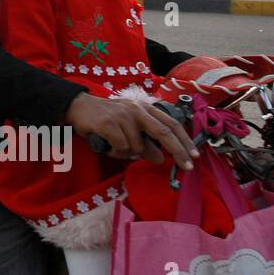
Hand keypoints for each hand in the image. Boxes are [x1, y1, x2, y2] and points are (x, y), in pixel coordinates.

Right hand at [64, 94, 198, 168]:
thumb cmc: (107, 119)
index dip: (184, 140)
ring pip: (137, 146)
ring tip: (116, 147)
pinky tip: (108, 145)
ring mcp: (123, 116)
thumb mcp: (129, 128)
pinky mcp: (109, 123)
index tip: (194, 155)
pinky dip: (116, 152)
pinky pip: (121, 147)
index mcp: (145, 108)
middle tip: (188, 166)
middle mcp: (137, 109)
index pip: (171, 123)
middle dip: (178, 151)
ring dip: (129, 153)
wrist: (79, 107)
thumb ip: (146, 142)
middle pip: (164, 132)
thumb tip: (161, 159)